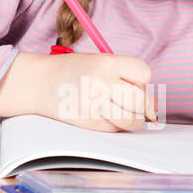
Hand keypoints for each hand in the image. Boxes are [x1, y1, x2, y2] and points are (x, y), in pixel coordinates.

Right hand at [0, 50, 154, 130]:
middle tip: (128, 102)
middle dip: (141, 105)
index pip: (145, 73)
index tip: (131, 82)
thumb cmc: (73, 71)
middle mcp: (102, 82)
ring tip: (116, 109)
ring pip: (133, 121)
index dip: (141, 80)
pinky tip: (99, 114)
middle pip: (143, 101)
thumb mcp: (98, 62)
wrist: (38, 82)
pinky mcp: (88, 122)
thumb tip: (153, 109)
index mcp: (107, 62)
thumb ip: (125, 78)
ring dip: (130, 119)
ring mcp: (95, 104)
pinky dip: (113, 125)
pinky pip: (115, 129)